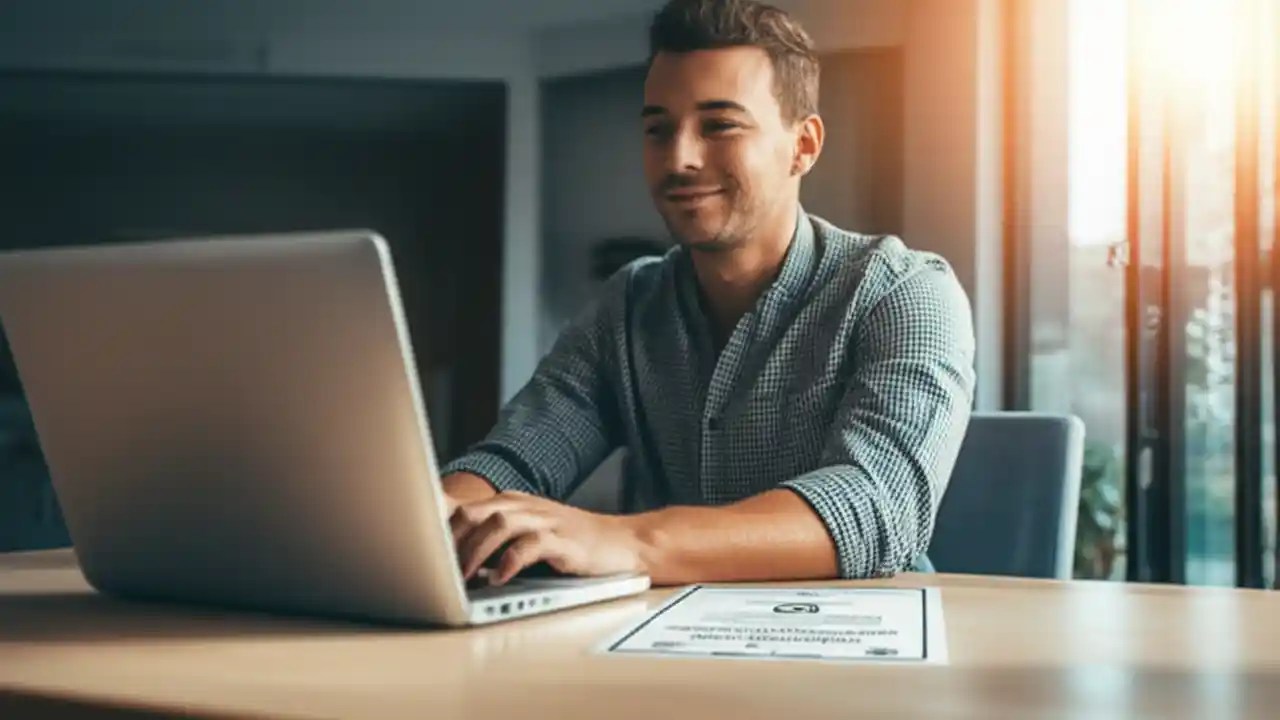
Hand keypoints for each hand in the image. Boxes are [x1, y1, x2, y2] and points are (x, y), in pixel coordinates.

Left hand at [450, 491, 644, 585]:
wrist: (621, 543)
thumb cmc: (568, 544)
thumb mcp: (524, 535)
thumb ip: (489, 540)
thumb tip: (444, 560)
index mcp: (508, 504)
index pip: (461, 506)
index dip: (433, 525)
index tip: (411, 548)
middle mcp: (522, 506)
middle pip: (473, 513)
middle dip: (449, 541)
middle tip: (434, 570)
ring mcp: (543, 520)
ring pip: (498, 525)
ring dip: (476, 552)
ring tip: (463, 578)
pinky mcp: (562, 540)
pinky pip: (530, 546)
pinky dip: (510, 562)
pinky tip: (500, 579)